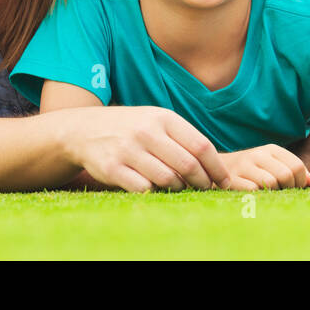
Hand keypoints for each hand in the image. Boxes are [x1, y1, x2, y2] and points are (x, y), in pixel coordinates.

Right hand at [65, 105, 229, 192]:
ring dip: (179, 188)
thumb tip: (212, 166)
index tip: (224, 181)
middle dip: (202, 181)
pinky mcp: (113, 168)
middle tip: (206, 188)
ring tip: (180, 187)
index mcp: (164, 118)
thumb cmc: (132, 128)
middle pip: (188, 164)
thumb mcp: (157, 121)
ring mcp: (129, 150)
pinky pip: (144, 188)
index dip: (216, 167)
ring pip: (168, 179)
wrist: (85, 129)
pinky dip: (154, 192)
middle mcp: (147, 132)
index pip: (201, 146)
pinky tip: (156, 188)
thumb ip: (183, 139)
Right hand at [221, 144, 309, 190]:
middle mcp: (258, 154)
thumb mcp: (272, 165)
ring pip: (271, 183)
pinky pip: (254, 191)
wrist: (214, 168)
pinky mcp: (232, 179)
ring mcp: (244, 165)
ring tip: (268, 195)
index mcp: (271, 149)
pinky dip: (258, 197)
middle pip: (286, 175)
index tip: (293, 189)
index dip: (300, 182)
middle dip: (288, 189)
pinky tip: (255, 197)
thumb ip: (292, 171)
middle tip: (282, 194)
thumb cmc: (250, 170)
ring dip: (273, 194)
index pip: (296, 166)